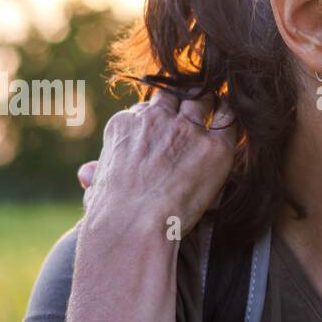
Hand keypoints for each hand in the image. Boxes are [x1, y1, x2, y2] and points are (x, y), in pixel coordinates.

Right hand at [79, 92, 237, 234]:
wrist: (133, 225)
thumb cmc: (112, 215)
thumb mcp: (96, 189)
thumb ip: (96, 173)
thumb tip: (87, 173)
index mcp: (124, 125)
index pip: (147, 109)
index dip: (160, 118)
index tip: (167, 129)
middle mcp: (154, 120)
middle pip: (174, 96)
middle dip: (184, 101)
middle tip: (195, 113)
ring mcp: (185, 130)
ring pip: (202, 100)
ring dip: (210, 103)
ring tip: (218, 110)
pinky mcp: (213, 146)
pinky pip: (228, 119)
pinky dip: (232, 116)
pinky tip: (234, 120)